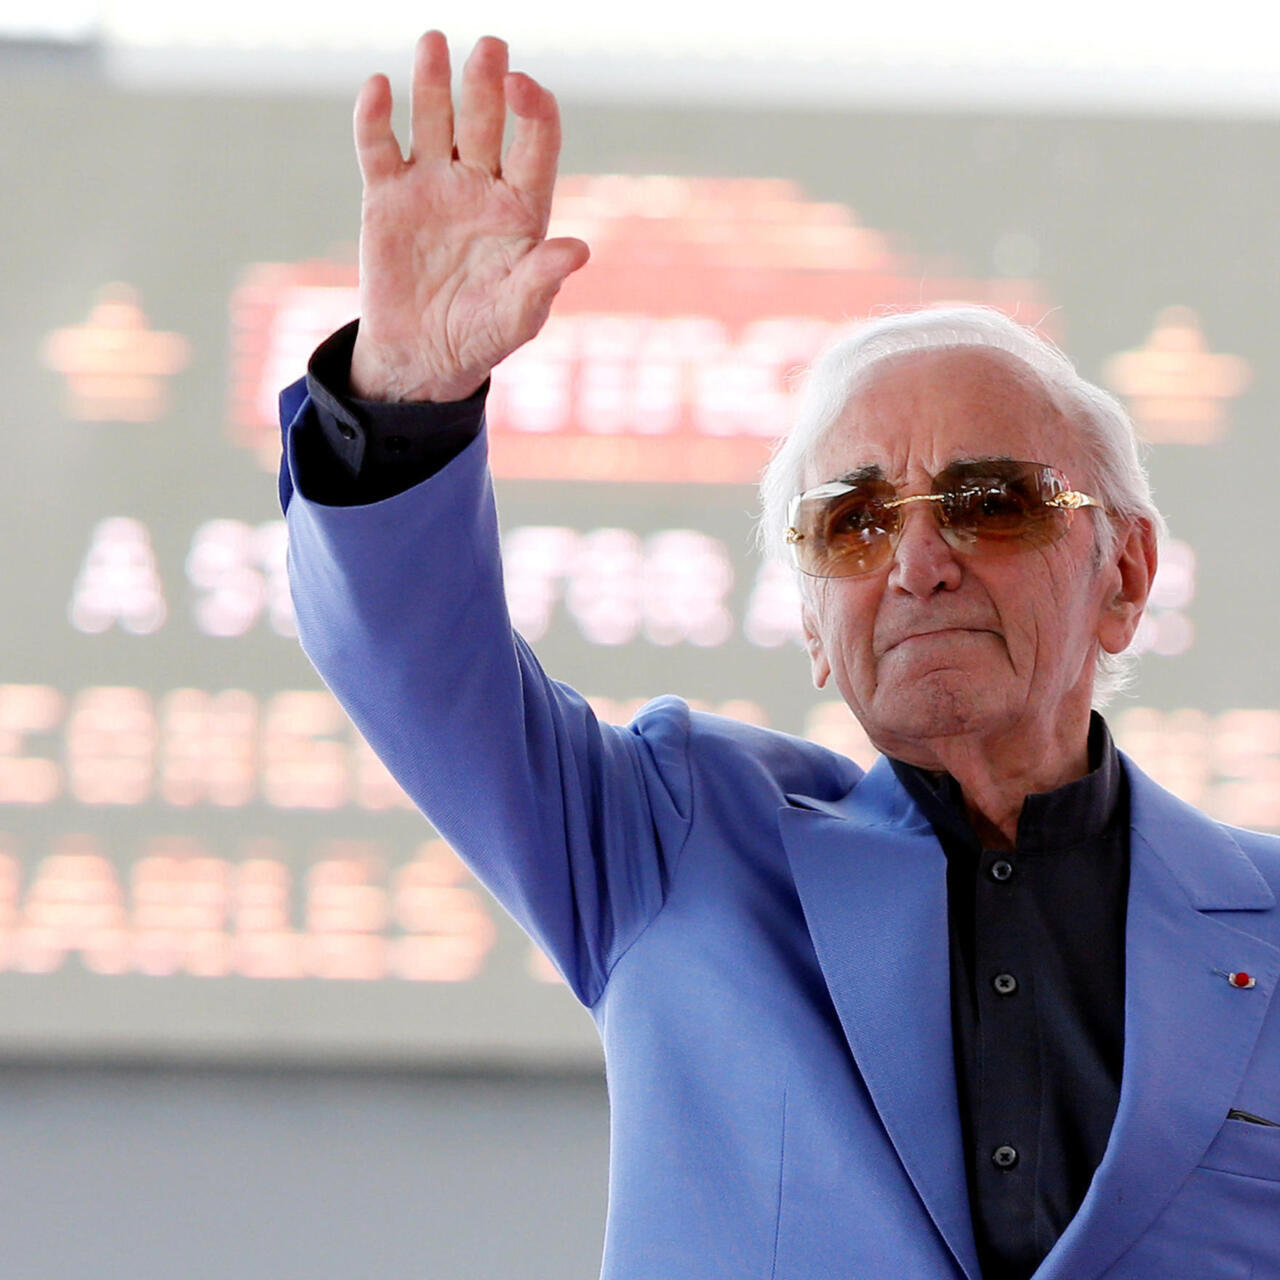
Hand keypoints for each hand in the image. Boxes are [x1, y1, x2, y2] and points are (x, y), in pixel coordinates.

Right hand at [348, 32, 589, 402]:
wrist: (421, 357)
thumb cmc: (481, 338)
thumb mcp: (517, 318)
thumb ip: (542, 282)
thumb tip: (578, 250)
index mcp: (520, 208)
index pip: (535, 144)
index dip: (534, 111)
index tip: (523, 88)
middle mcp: (479, 186)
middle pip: (485, 120)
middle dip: (486, 83)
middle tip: (490, 47)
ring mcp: (431, 186)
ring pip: (433, 119)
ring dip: (433, 81)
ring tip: (434, 43)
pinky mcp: (386, 197)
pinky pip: (379, 146)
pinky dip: (375, 117)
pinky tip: (379, 87)